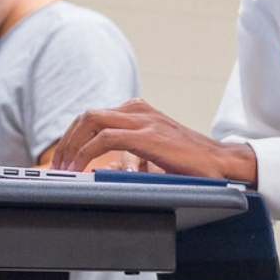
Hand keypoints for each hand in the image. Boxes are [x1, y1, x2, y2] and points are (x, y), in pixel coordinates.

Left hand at [51, 100, 258, 181]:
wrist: (221, 162)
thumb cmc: (191, 162)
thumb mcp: (155, 152)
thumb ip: (132, 154)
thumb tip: (107, 168)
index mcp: (139, 111)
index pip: (94, 116)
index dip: (73, 136)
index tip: (64, 158)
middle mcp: (138, 110)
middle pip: (87, 115)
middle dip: (66, 140)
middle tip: (58, 166)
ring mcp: (143, 120)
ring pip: (91, 121)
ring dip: (72, 145)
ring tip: (65, 169)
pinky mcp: (147, 135)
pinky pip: (106, 138)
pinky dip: (87, 153)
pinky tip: (81, 168)